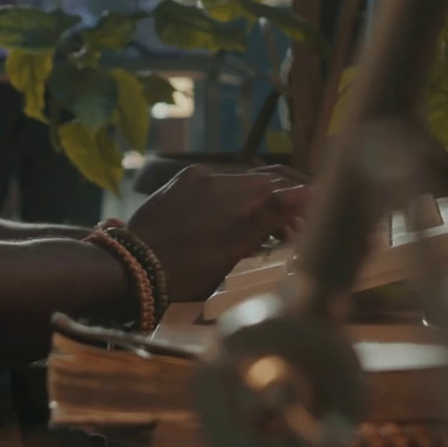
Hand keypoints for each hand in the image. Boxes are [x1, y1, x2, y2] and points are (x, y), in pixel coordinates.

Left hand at [127, 164, 308, 301]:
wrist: (132, 266)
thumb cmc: (187, 270)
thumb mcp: (234, 251)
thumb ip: (269, 218)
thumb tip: (306, 193)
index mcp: (232, 193)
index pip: (280, 183)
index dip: (301, 196)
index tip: (315, 213)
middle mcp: (216, 176)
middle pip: (261, 181)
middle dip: (282, 200)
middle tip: (295, 228)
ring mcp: (196, 178)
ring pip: (239, 183)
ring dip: (257, 201)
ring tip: (268, 230)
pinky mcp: (180, 183)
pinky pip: (216, 184)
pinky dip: (232, 199)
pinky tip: (236, 220)